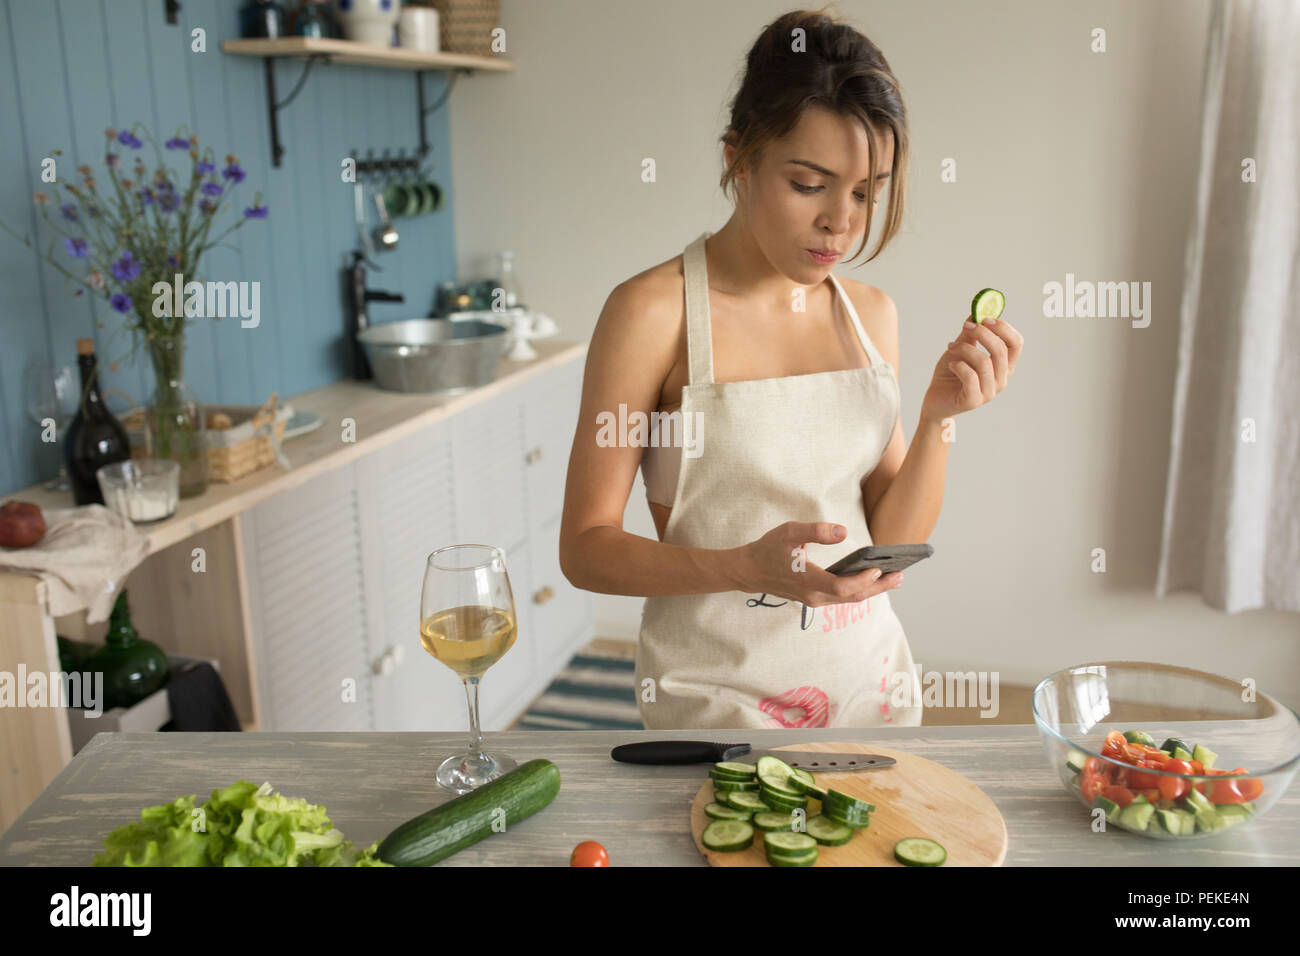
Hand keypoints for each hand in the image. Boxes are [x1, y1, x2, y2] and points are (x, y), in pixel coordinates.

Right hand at [730, 520, 904, 606]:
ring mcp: (814, 599)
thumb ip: (816, 531)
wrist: (748, 571)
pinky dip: (859, 589)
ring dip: (871, 590)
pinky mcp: (814, 597)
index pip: (841, 586)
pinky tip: (871, 580)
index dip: (862, 580)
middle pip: (852, 596)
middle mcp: (813, 595)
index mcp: (807, 580)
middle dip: (877, 587)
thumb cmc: (768, 549)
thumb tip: (843, 532)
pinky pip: (841, 597)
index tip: (878, 568)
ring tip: (893, 578)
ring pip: (848, 599)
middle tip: (900, 576)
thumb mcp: (789, 532)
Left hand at [920, 314, 1023, 424]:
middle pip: (1001, 351)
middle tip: (966, 326)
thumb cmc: (950, 373)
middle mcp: (1001, 379)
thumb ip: (969, 334)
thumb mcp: (960, 349)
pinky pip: (970, 376)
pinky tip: (950, 365)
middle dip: (983, 334)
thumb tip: (976, 313)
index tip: (985, 318)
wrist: (935, 400)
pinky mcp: (974, 400)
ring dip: (965, 349)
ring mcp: (989, 392)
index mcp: (1003, 365)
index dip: (1004, 328)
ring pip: (984, 362)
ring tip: (950, 347)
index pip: (1016, 344)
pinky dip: (958, 365)